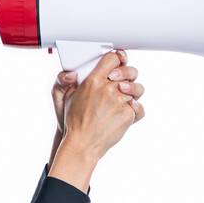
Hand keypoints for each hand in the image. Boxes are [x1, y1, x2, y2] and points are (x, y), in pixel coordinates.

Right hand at [49, 50, 143, 191]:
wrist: (82, 144)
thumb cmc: (74, 121)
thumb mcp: (65, 97)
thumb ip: (67, 81)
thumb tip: (73, 73)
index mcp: (93, 81)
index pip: (112, 59)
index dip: (117, 58)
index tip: (119, 61)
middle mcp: (107, 89)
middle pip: (129, 72)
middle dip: (128, 74)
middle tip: (122, 81)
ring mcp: (119, 102)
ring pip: (136, 89)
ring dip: (133, 92)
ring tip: (125, 96)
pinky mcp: (127, 115)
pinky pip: (139, 107)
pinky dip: (136, 108)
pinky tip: (129, 109)